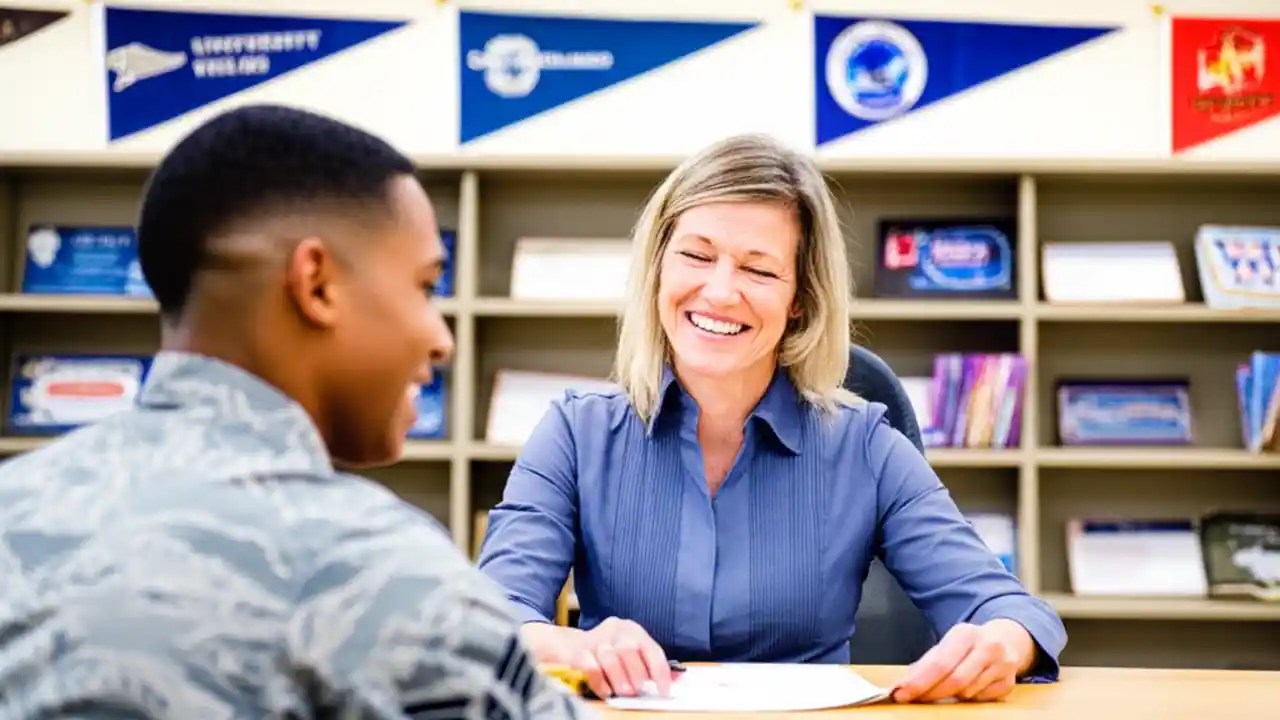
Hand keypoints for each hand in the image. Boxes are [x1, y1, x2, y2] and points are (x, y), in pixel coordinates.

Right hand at [521, 617, 673, 698]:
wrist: (565, 645)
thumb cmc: (604, 654)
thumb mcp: (628, 653)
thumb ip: (648, 664)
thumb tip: (677, 679)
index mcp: (631, 630)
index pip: (651, 649)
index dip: (660, 671)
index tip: (665, 691)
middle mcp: (614, 630)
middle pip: (629, 649)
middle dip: (637, 673)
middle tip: (640, 691)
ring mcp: (594, 639)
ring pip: (610, 656)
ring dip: (619, 677)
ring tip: (624, 692)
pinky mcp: (576, 651)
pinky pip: (590, 667)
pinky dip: (600, 682)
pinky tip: (606, 692)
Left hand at [891, 619, 1034, 703]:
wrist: (1009, 638)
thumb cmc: (970, 643)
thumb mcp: (950, 643)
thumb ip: (928, 661)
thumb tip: (904, 683)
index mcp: (965, 633)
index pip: (939, 663)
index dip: (918, 682)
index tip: (900, 693)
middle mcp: (987, 647)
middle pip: (955, 680)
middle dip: (930, 693)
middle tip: (912, 698)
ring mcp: (1001, 666)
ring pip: (968, 692)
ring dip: (949, 696)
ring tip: (939, 690)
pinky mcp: (1009, 683)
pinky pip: (981, 699)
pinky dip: (968, 698)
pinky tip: (965, 689)